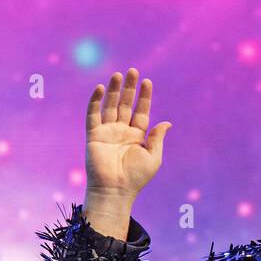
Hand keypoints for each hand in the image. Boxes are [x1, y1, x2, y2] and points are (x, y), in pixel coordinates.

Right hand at [84, 69, 171, 237]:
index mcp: (137, 136)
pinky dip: (96, 101)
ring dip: (113, 90)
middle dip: (129, 88)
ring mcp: (108, 132)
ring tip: (118, 74)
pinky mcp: (94, 135)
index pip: (141, 112)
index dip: (144, 97)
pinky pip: (93, 115)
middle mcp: (122, 132)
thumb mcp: (153, 157)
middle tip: (132, 71)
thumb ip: (158, 138)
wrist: (116, 190)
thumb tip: (168, 122)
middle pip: (125, 105)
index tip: (147, 82)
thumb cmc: (136, 177)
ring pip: (110, 106)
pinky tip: (101, 88)